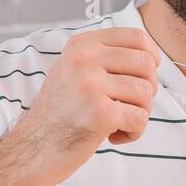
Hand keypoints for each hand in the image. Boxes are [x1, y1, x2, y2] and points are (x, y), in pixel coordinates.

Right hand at [15, 28, 160, 185]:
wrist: (33, 148)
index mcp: (82, 45)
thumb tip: (150, 55)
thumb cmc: (62, 113)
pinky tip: (114, 137)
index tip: (144, 77)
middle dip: (148, 89)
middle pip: (146, 64)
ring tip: (119, 123)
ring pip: (146, 93)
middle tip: (130, 106)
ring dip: (140, 113)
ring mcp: (91, 85)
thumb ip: (105, 57)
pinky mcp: (100, 114)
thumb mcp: (74, 70)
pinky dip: (134, 132)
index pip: (137, 37)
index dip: (151, 58)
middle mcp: (85, 59)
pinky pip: (140, 119)